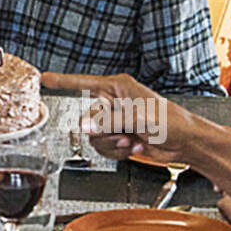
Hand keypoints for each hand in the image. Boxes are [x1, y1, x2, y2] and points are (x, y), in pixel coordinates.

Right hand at [63, 72, 205, 164]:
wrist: (187, 143)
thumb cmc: (172, 122)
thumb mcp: (139, 118)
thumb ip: (109, 122)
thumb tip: (85, 126)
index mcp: (118, 87)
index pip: (83, 83)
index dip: (63, 81)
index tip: (44, 78)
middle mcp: (115, 103)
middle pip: (88, 118)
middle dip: (104, 130)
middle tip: (124, 132)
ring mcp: (116, 121)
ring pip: (94, 136)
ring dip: (112, 143)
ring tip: (131, 141)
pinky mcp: (120, 136)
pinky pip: (104, 148)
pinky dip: (118, 152)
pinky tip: (134, 147)